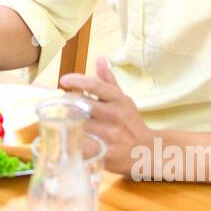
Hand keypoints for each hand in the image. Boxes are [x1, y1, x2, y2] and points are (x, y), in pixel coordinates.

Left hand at [59, 56, 154, 176]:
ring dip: (67, 120)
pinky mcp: (105, 152)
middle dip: (68, 102)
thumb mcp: (123, 100)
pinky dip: (72, 140)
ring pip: (79, 124)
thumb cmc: (131, 123)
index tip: (64, 80)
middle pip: (83, 104)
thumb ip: (108, 80)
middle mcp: (115, 115)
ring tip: (62, 119)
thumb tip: (99, 58)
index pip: (95, 85)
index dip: (77, 80)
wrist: (148, 151)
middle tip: (61, 103)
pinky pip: (82, 145)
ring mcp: (110, 135)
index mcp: (119, 100)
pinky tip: (67, 138)